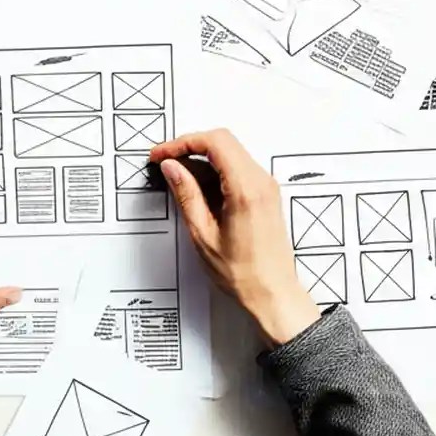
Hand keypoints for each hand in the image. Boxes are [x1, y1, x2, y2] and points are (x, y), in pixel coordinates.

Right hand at [150, 129, 319, 345]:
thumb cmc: (244, 274)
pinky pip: (238, 169)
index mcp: (246, 189)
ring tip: (179, 180)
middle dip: (190, 147)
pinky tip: (199, 190)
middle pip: (223, 142)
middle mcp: (261, 182)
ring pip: (230, 154)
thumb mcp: (203, 235)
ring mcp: (266, 187)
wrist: (273, 293)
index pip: (215, 142)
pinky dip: (215, 171)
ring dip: (202, 160)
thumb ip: (187, 195)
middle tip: (166, 162)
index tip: (163, 154)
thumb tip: (172, 168)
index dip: (183, 142)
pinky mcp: (266, 194)